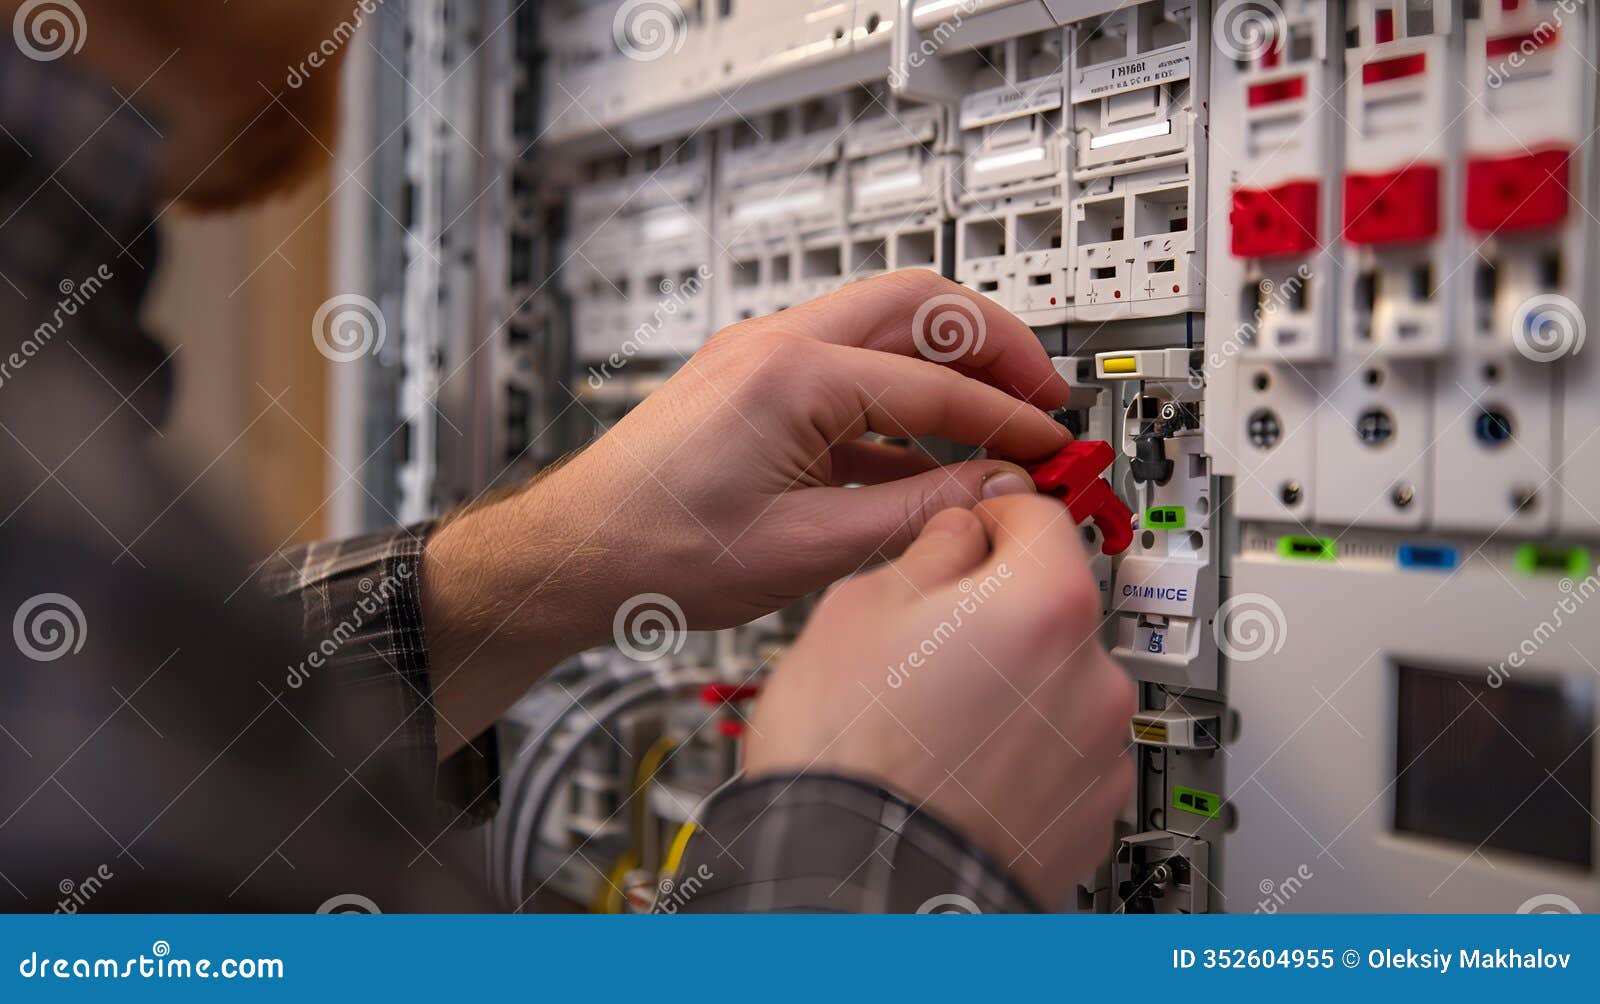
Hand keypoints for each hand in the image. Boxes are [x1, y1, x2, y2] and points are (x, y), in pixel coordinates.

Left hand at [424, 270, 1072, 750]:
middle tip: (1045, 394)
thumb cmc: (657, 551)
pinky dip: (900, 404)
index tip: (1052, 447)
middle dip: (994, 345)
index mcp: (790, 374)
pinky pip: (849, 373)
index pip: (934, 384)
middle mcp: (775, 344)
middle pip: (918, 305)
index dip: (1007, 420)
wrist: (573, 555)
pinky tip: (927, 459)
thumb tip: (996, 490)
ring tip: (1000, 421)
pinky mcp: (753, 386)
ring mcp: (761, 357)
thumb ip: (916, 513)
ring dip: (949, 368)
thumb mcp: (806, 549)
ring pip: (884, 328)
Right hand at [742, 497, 1135, 905]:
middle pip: (1053, 604)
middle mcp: (1093, 676)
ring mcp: (1098, 753)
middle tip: (924, 643)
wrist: (854, 889)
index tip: (972, 526)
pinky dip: (1021, 752)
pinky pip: (1060, 754)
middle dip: (997, 611)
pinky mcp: (1090, 816)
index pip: (1039, 514)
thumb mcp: (856, 610)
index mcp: (1044, 603)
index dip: (991, 513)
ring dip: (1012, 686)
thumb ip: (929, 550)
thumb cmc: (846, 758)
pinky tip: (957, 766)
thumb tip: (958, 532)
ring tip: (932, 720)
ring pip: (1057, 684)